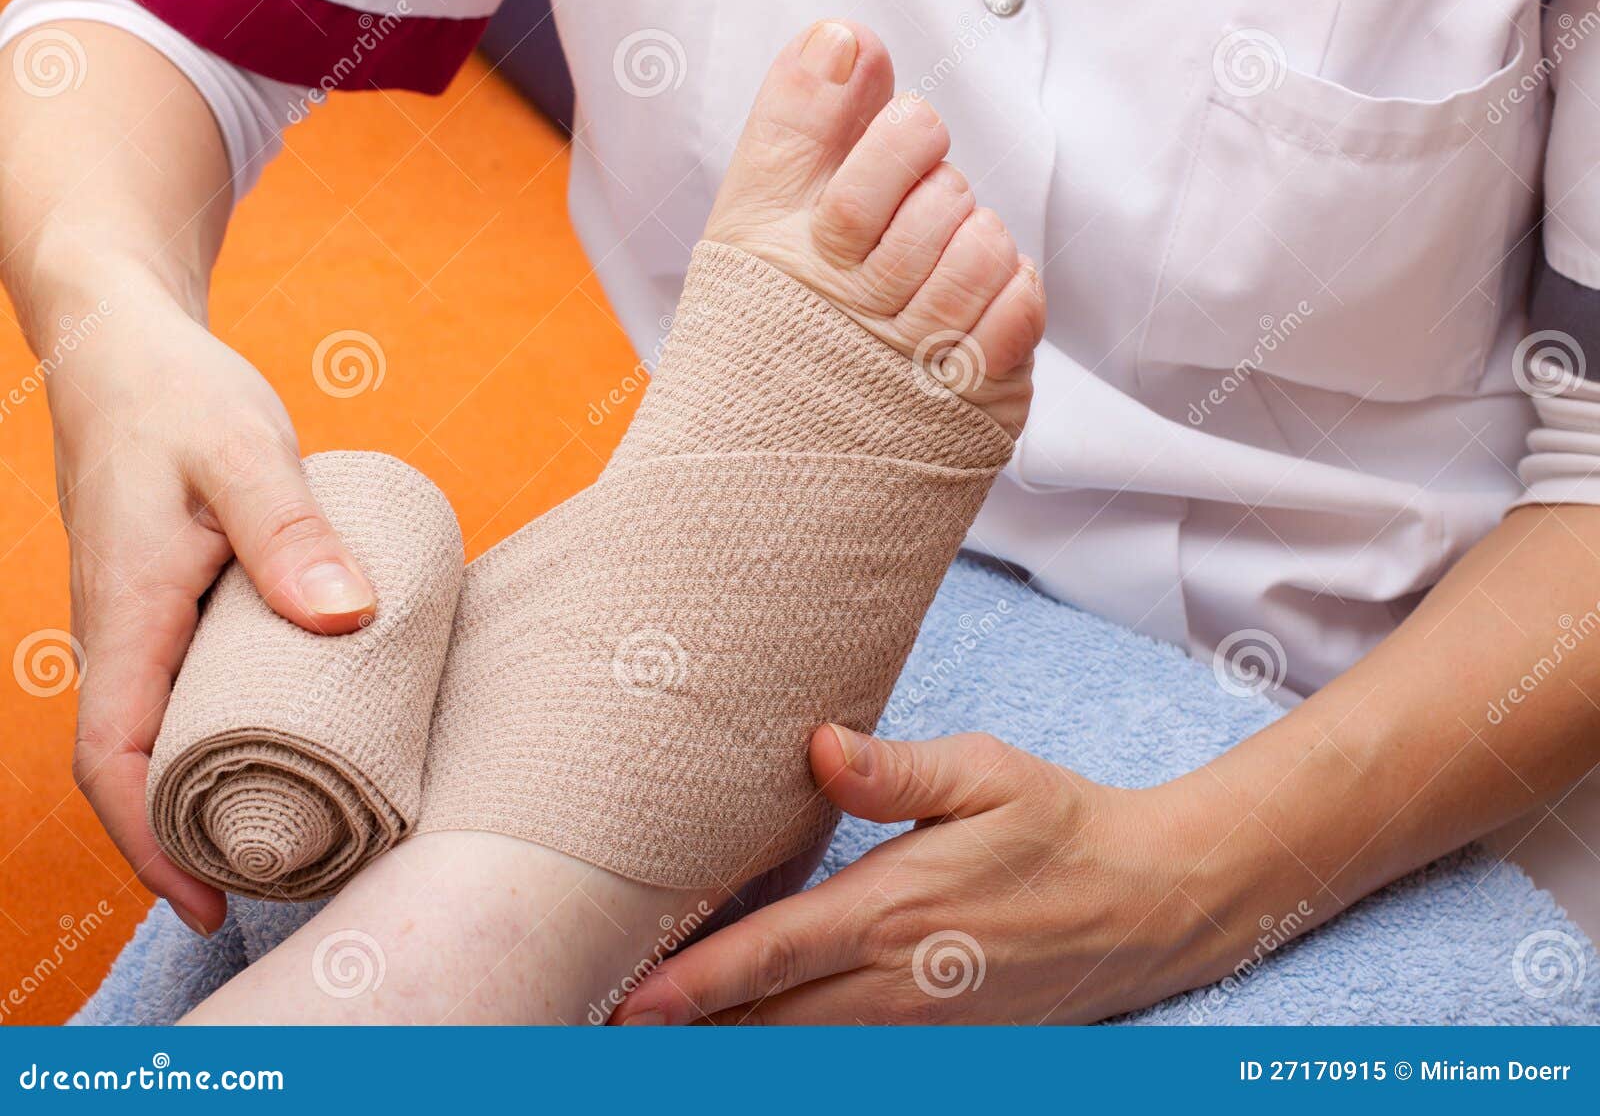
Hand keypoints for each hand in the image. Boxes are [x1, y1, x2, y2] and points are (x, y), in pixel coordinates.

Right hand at [47, 312, 374, 933]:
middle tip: (292, 883)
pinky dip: (244, 727)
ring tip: (307, 832)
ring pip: (175, 730)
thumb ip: (292, 532)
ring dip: (225, 789)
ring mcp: (150, 621)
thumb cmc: (178, 393)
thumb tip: (347, 617)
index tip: (208, 902)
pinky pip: (201, 686)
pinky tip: (304, 739)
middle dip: (200, 841)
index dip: (151, 844)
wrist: (129, 344)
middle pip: (146, 768)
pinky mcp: (179, 602)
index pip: (113, 759)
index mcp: (127, 614)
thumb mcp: (246, 452)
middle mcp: (127, 634)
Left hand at [612, 724, 1236, 1023]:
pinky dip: (785, 1054)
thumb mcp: (986, 774)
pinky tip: (744, 1039)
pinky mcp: (936, 1042)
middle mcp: (896, 982)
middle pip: (765, 1025)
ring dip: (727, 1047)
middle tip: (601, 1027)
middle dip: (685, 1033)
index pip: (771, 956)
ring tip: (655, 1039)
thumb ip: (898, 771)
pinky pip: (842, 1059)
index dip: (693, 985)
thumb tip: (819, 746)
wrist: (1146, 904)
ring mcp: (916, 1025)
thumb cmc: (1058, 825)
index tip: (626, 1002)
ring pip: (798, 1052)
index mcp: (894, 908)